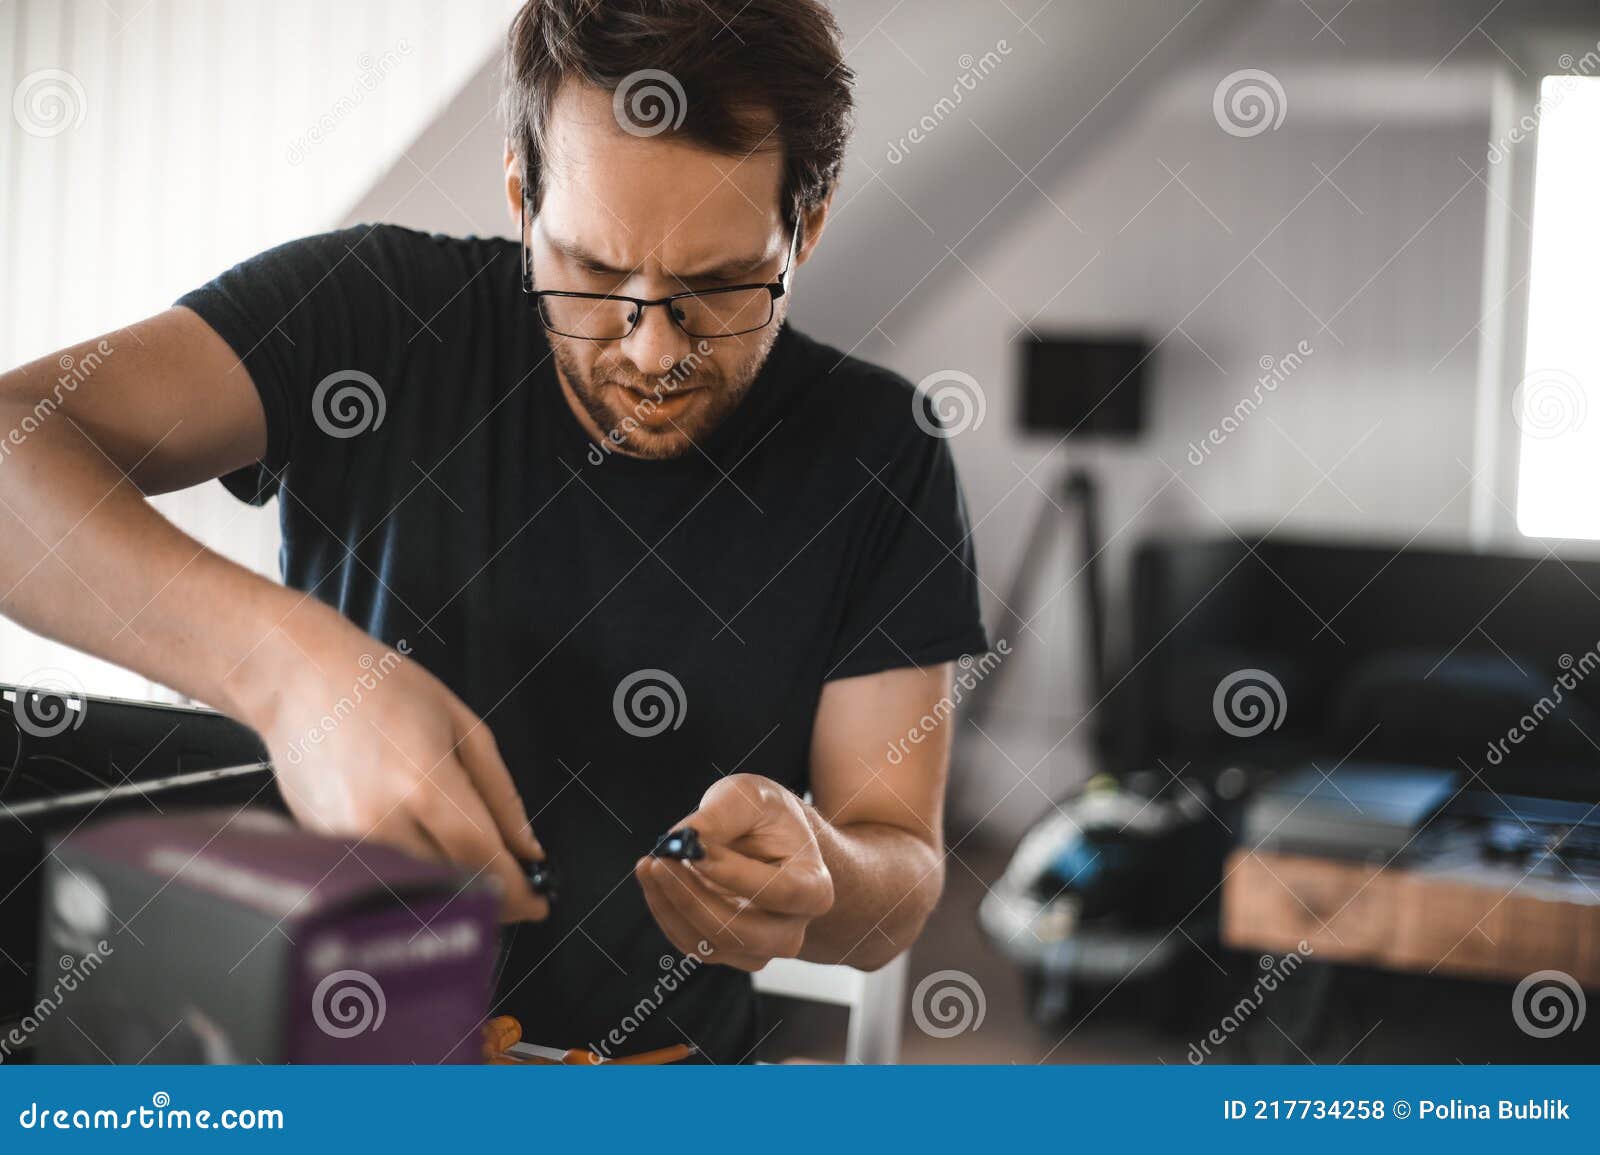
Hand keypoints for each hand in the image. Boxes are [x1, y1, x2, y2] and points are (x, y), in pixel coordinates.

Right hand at [238, 603, 547, 922]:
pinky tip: (416, 843)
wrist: (298, 678)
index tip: (538, 902)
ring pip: (416, 890)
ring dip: (450, 888)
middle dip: (490, 893)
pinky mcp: (323, 848)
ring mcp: (346, 839)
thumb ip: (501, 794)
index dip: (516, 891)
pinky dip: (410, 874)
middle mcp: (381, 819)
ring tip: (465, 861)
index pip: (483, 859)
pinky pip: (381, 877)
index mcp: (424, 783)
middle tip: (511, 886)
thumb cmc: (378, 688)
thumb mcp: (463, 725)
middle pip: (451, 884)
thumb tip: (527, 850)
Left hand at [635, 774, 834, 970]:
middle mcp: (790, 929)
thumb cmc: (766, 818)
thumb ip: (723, 814)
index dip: (735, 876)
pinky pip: (691, 942)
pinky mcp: (728, 952)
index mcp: (813, 889)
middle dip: (691, 899)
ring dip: (670, 904)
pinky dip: (666, 910)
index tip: (694, 851)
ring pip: (709, 943)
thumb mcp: (752, 797)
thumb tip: (684, 840)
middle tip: (658, 862)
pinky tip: (654, 877)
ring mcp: (759, 948)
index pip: (779, 892)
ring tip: (650, 862)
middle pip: (740, 933)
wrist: (770, 844)